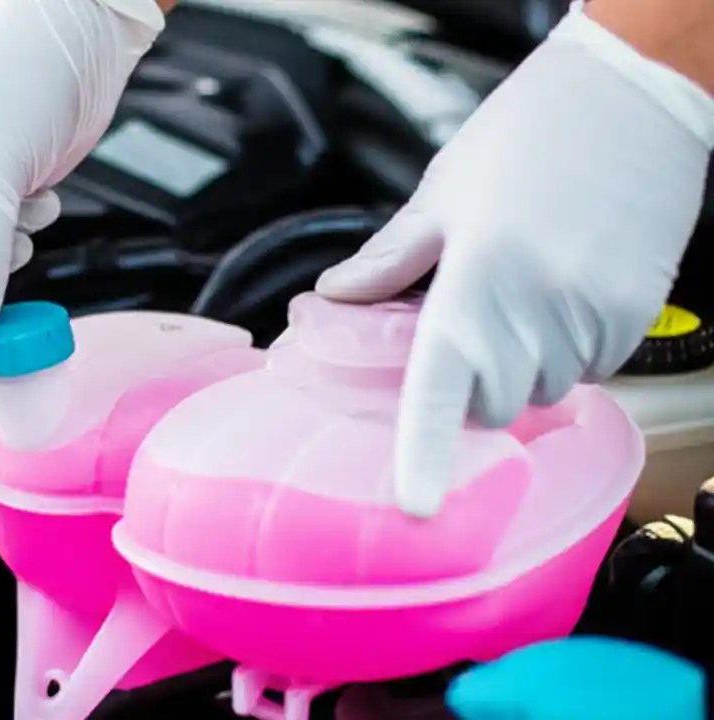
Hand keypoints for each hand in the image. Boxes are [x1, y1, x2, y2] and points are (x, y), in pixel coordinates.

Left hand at [316, 4, 713, 516]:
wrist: (635, 93)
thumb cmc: (532, 131)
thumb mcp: (442, 191)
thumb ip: (389, 258)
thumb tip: (336, 297)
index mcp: (479, 275)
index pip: (442, 384)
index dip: (424, 451)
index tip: (413, 504)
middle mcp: (542, 307)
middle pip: (490, 404)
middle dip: (465, 385)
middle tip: (454, 330)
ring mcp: (598, 315)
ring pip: (541, 389)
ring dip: (517, 364)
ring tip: (515, 292)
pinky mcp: (635, 314)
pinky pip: (588, 367)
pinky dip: (562, 348)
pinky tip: (555, 291)